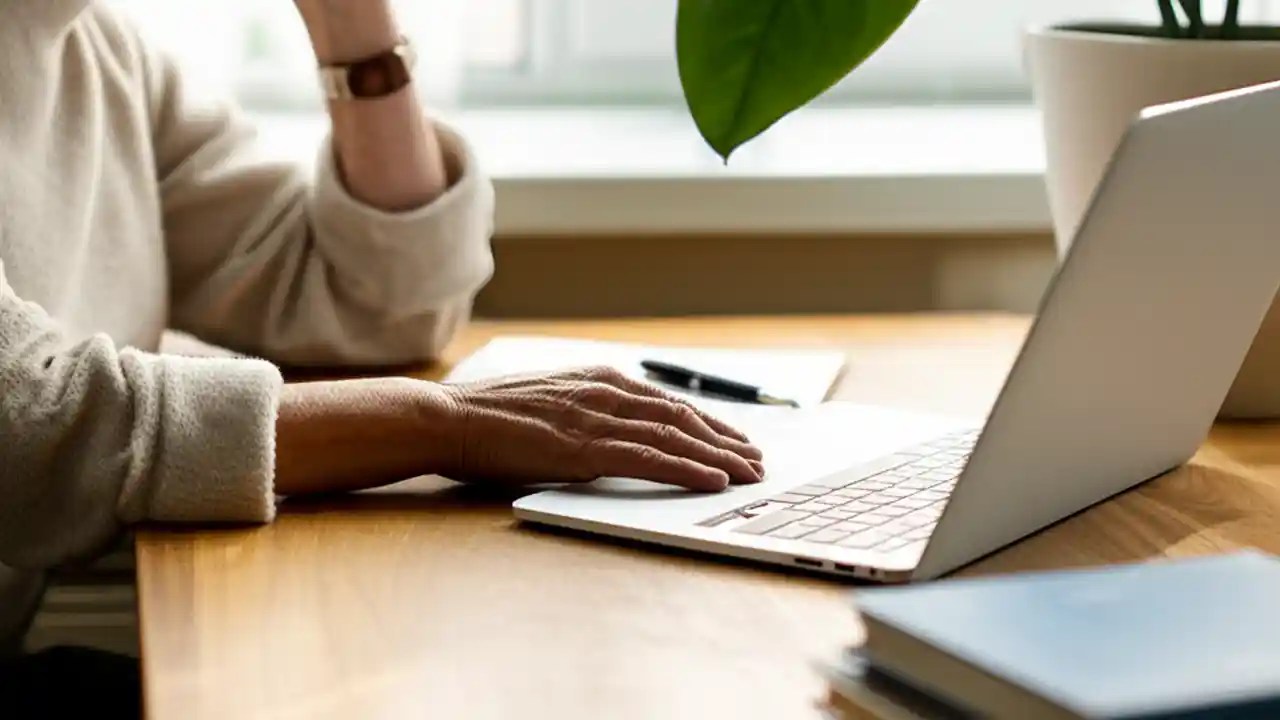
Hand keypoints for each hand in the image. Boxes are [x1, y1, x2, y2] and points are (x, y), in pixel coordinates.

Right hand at [433, 367, 764, 491]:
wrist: (445, 417)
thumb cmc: (487, 418)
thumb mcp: (546, 403)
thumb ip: (583, 412)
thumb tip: (611, 432)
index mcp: (596, 379)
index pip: (666, 401)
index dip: (707, 422)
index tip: (734, 439)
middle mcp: (604, 391)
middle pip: (681, 415)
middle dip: (725, 439)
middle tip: (756, 460)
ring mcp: (595, 418)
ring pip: (674, 435)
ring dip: (718, 455)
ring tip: (749, 474)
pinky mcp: (583, 447)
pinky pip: (648, 457)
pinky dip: (687, 468)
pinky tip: (713, 479)